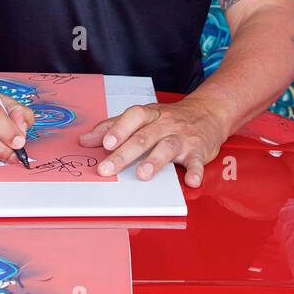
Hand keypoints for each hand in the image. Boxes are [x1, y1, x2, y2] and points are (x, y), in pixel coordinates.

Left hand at [78, 98, 227, 186]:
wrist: (209, 112)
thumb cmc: (169, 119)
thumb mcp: (142, 117)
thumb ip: (113, 127)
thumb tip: (84, 140)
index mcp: (150, 115)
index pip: (134, 117)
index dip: (119, 129)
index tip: (105, 144)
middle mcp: (166, 124)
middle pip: (144, 137)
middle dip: (125, 154)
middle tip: (107, 169)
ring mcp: (183, 137)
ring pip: (168, 147)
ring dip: (155, 161)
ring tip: (142, 174)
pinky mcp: (199, 150)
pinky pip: (197, 161)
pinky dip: (195, 171)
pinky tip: (190, 181)